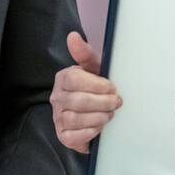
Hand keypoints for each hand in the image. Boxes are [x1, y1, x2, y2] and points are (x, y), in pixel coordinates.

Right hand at [51, 31, 121, 152]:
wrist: (95, 112)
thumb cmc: (95, 88)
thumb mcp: (94, 69)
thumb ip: (86, 54)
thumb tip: (73, 36)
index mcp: (64, 78)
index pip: (74, 79)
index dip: (97, 85)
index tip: (112, 88)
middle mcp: (57, 98)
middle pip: (77, 101)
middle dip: (103, 103)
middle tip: (117, 102)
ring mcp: (58, 117)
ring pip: (75, 119)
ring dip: (98, 118)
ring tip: (109, 114)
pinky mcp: (63, 135)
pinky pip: (73, 137)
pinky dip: (89, 132)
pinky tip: (99, 127)